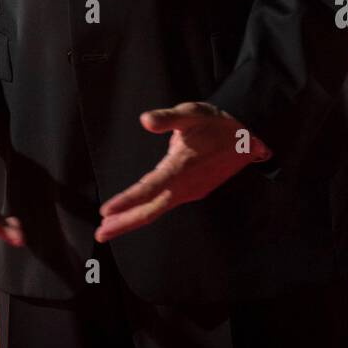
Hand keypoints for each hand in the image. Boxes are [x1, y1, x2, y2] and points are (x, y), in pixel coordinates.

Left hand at [94, 101, 272, 243]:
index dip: (127, 201)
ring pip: (157, 210)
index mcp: (181, 168)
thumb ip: (168, 117)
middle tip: (100, 234)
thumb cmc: (215, 122)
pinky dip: (147, 212)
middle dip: (124, 223)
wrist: (247, 137)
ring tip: (108, 229)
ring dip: (133, 220)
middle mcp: (185, 186)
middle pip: (150, 210)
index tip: (106, 211)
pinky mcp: (193, 191)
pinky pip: (165, 205)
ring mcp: (190, 192)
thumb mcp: (192, 112)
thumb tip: (145, 120)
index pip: (149, 189)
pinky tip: (135, 213)